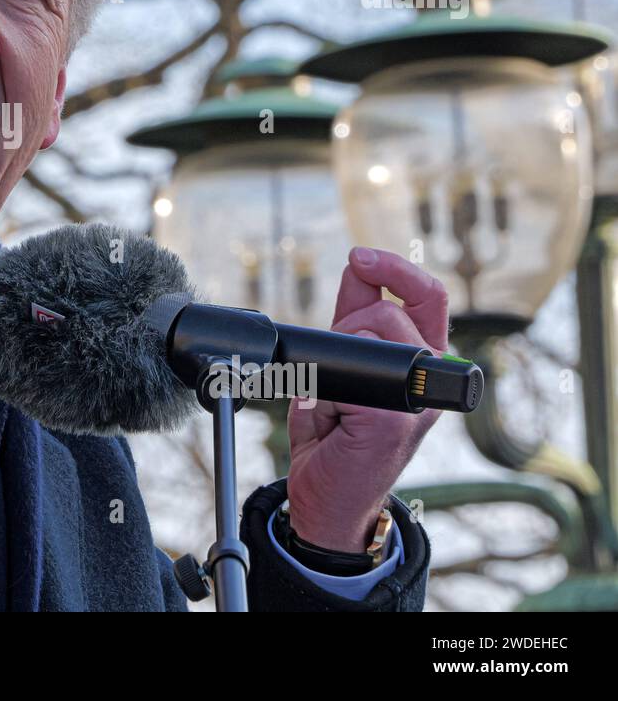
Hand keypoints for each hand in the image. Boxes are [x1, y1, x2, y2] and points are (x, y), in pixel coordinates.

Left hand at [286, 246, 448, 551]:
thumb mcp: (339, 362)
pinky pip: (348, 377)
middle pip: (394, 310)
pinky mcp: (395, 422)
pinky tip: (332, 421)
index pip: (426, 297)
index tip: (359, 256)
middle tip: (330, 361)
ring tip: (333, 401)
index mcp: (422, 361)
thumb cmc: (335, 434)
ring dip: (335, 360)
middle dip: (350, 321)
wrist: (324, 497)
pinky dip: (326, 394)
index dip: (392, 269)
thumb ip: (353, 316)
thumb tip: (358, 266)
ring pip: (377, 333)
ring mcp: (417, 403)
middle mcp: (430, 380)